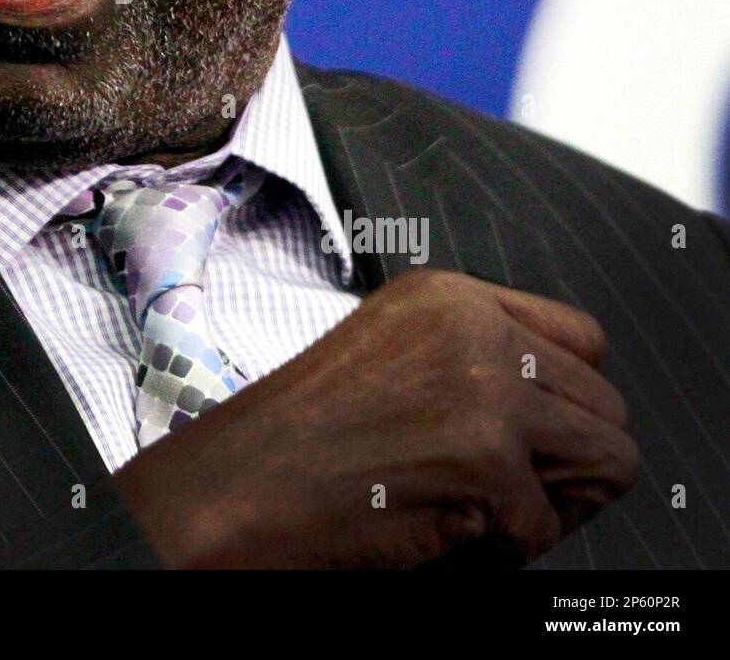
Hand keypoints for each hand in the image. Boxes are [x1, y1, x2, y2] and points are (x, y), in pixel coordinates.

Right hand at [110, 269, 638, 567]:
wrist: (236, 485)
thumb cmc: (300, 437)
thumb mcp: (393, 356)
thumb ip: (475, 358)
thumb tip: (565, 409)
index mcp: (447, 295)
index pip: (582, 339)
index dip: (566, 400)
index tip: (529, 440)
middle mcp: (472, 326)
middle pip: (604, 403)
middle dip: (565, 462)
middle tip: (497, 493)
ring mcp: (484, 388)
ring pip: (608, 459)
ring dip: (552, 503)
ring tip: (478, 511)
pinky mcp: (486, 458)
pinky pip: (544, 528)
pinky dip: (501, 550)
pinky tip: (436, 531)